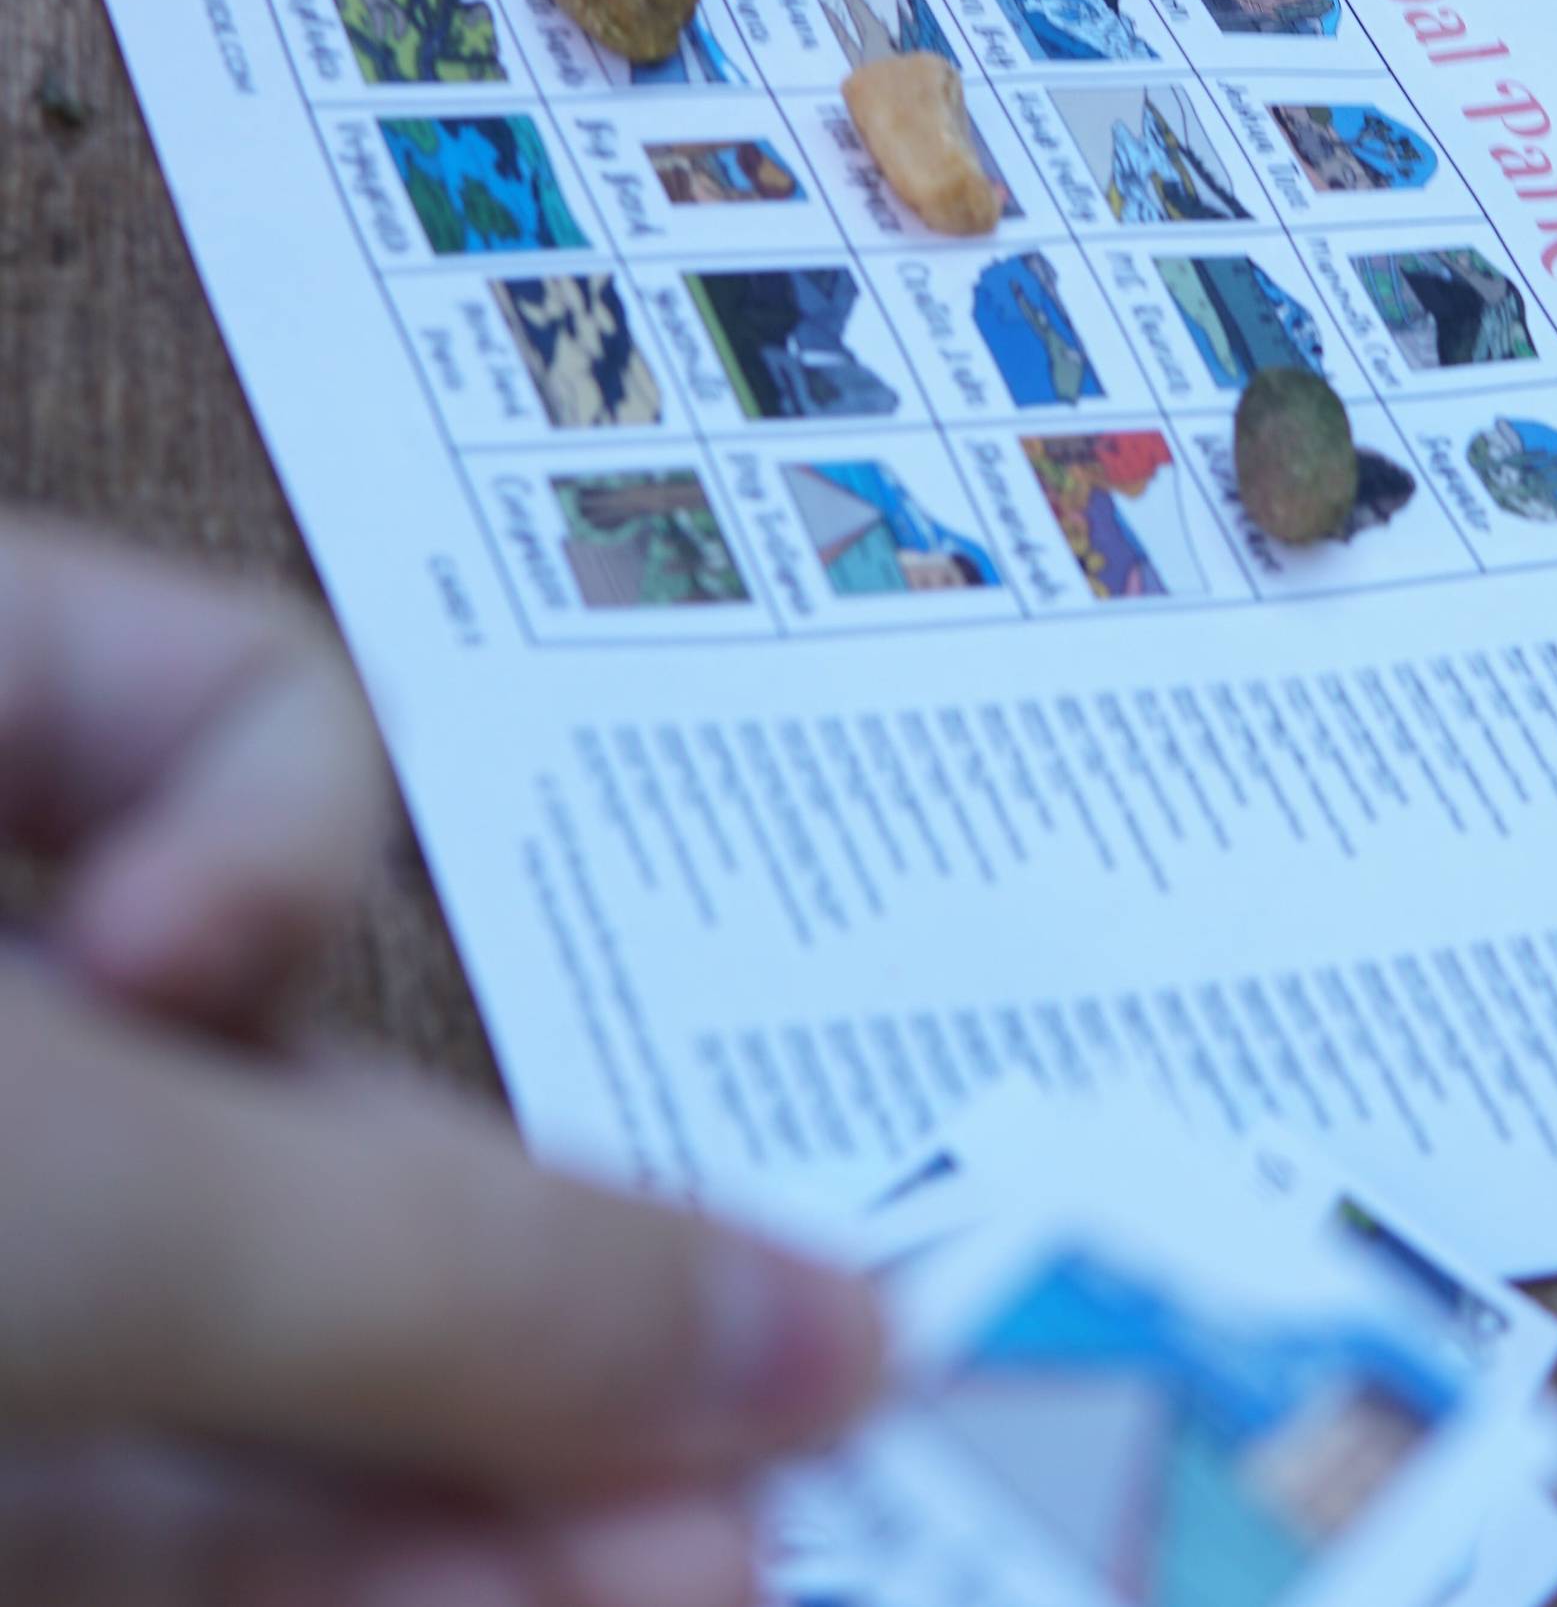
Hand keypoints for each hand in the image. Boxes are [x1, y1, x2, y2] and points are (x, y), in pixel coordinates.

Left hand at [0, 512, 879, 1606]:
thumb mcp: (52, 1173)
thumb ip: (420, 1264)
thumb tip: (816, 1335)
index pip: (227, 701)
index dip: (289, 827)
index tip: (187, 958)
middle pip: (252, 1077)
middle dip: (479, 1274)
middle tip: (736, 1427)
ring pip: (190, 1318)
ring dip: (439, 1470)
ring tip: (692, 1568)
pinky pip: (99, 1501)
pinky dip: (290, 1569)